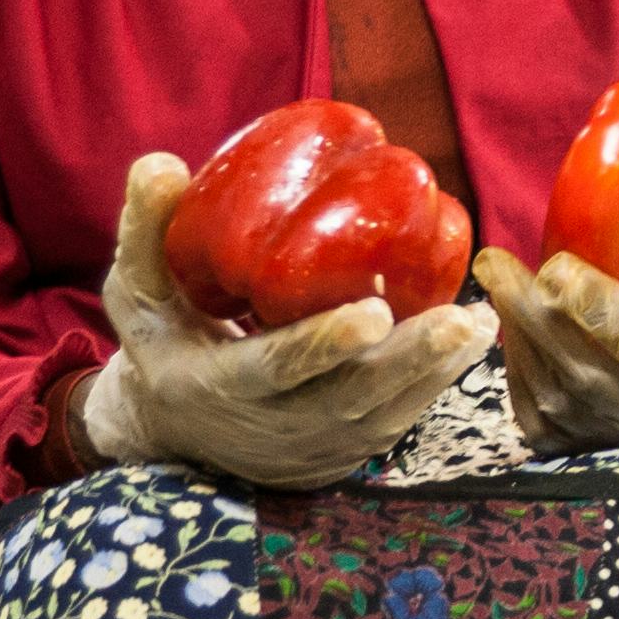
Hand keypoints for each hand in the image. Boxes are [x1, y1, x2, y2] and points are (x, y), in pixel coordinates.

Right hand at [79, 152, 493, 491]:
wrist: (172, 429)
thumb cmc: (162, 340)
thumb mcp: (137, 290)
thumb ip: (146, 229)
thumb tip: (163, 164)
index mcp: (215, 387)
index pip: (276, 369)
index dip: (325, 344)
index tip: (376, 312)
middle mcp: (269, 428)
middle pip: (350, 400)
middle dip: (412, 363)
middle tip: (465, 321)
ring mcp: (310, 448)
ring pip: (382, 416)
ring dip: (436, 374)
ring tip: (481, 326)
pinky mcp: (341, 454)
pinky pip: (392, 423)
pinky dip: (431, 387)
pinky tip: (466, 345)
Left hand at [474, 187, 618, 471]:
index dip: (596, 306)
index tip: (559, 267)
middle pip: (572, 358)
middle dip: (530, 309)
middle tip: (494, 262)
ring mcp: (596, 435)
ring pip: (540, 372)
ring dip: (514, 322)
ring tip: (498, 273)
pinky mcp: (559, 444)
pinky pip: (524, 388)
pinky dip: (514, 348)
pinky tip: (510, 311)